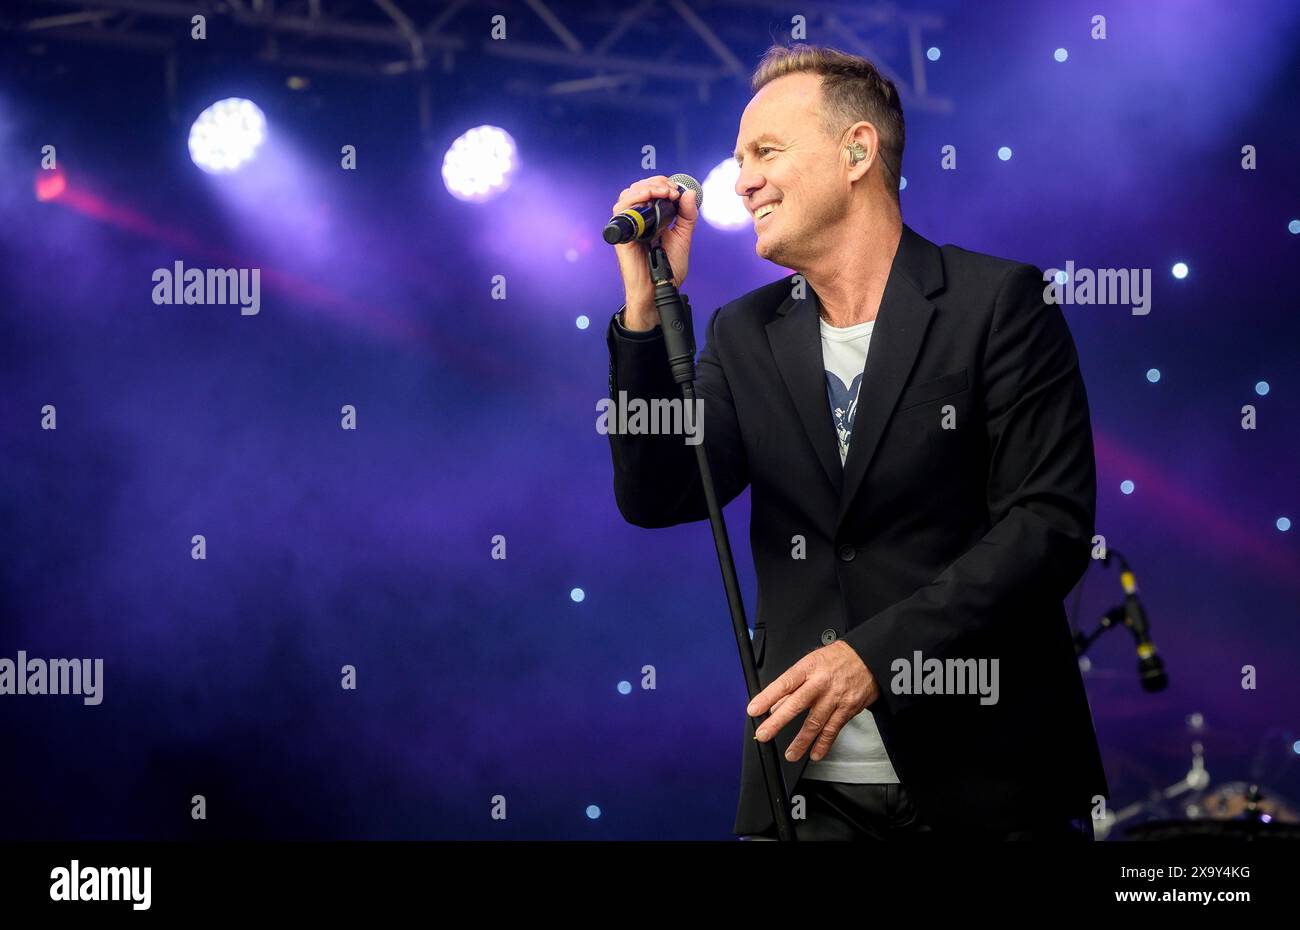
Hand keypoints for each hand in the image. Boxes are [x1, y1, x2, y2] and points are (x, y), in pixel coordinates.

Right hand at [610, 175, 699, 329]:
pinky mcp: (622, 234)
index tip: (678, 190)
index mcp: (652, 219)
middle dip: (657, 183)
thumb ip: (687, 216)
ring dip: (647, 187)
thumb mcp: (683, 237)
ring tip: (664, 192)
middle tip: (672, 191)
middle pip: (639, 188)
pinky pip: (621, 210)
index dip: (663, 184)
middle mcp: (639, 220)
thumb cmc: (668, 269)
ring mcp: (629, 226)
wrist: (659, 288)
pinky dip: (635, 198)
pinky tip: (649, 198)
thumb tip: (689, 193)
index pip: (651, 190)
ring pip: (628, 194)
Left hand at [746, 640, 879, 762]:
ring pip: (815, 722)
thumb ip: (792, 684)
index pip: (784, 683)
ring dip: (801, 741)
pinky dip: (823, 744)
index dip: (767, 697)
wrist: (868, 658)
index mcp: (808, 668)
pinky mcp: (847, 709)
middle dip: (777, 722)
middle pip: (796, 704)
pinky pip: (833, 730)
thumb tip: (774, 705)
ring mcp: (835, 697)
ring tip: (790, 754)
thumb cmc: (837, 659)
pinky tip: (815, 753)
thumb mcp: (811, 662)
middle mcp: (820, 683)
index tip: (754, 710)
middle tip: (763, 735)